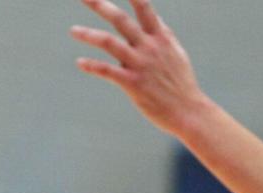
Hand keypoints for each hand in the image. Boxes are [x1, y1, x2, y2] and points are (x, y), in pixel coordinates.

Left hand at [70, 0, 209, 136]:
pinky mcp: (133, 84)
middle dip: (100, 5)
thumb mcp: (177, 54)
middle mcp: (149, 47)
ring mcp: (140, 65)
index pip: (144, 7)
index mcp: (160, 38)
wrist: (189, 113)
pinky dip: (92, 66)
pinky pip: (107, 71)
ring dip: (89, 34)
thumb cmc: (182, 84)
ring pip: (109, 42)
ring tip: (73, 30)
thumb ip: (164, 34)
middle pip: (120, 19)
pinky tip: (81, 63)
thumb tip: (155, 18)